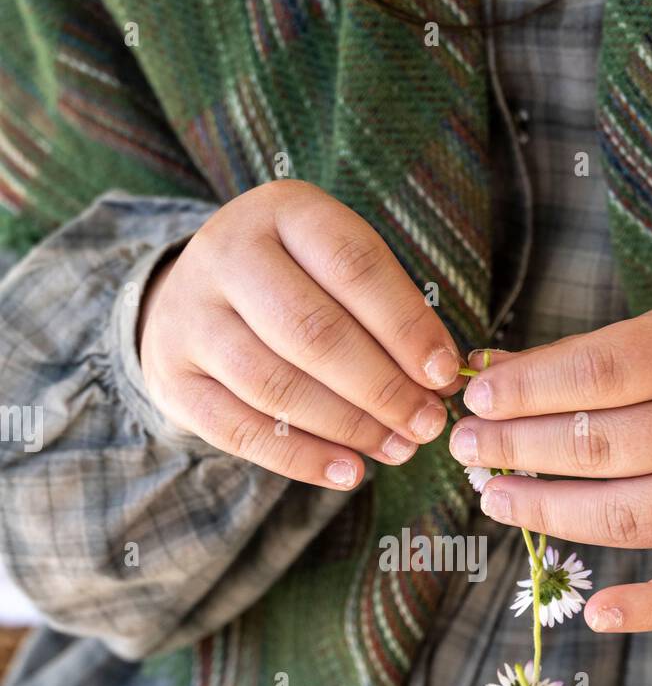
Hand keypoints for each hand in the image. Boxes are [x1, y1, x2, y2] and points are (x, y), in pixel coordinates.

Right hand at [139, 181, 463, 488]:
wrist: (194, 298)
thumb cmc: (295, 284)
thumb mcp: (337, 270)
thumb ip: (387, 313)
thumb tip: (440, 381)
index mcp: (282, 211)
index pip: (353, 265)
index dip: (405, 325)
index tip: (443, 373)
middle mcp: (226, 254)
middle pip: (313, 331)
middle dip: (381, 387)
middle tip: (425, 424)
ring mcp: (191, 317)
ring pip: (276, 385)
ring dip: (347, 427)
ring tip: (397, 449)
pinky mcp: (173, 378)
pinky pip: (239, 430)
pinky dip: (300, 458)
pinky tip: (348, 473)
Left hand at [449, 296, 651, 631]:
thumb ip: (577, 358)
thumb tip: (483, 370)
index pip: (602, 373)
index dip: (528, 390)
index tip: (477, 399)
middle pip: (606, 446)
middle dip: (521, 447)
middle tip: (467, 447)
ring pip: (630, 514)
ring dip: (548, 511)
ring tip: (494, 496)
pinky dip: (646, 609)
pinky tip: (593, 612)